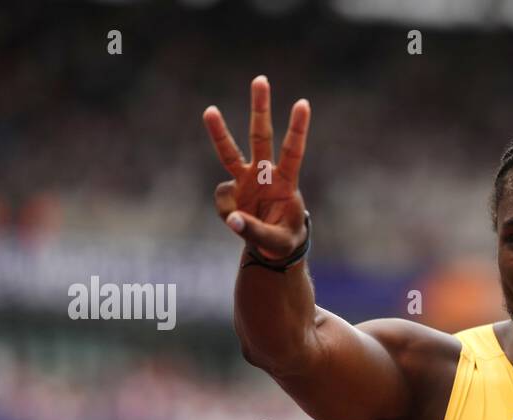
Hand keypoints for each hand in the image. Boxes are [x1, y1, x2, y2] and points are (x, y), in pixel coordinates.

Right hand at [202, 76, 308, 259]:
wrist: (273, 248)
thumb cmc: (284, 240)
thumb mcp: (276, 242)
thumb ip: (255, 231)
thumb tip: (232, 220)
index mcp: (286, 183)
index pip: (293, 152)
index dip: (297, 129)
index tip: (302, 103)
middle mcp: (265, 174)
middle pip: (260, 136)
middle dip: (260, 109)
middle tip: (261, 79)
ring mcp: (246, 180)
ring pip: (230, 152)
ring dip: (219, 131)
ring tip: (210, 110)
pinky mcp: (232, 192)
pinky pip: (222, 199)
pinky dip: (226, 213)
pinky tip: (238, 223)